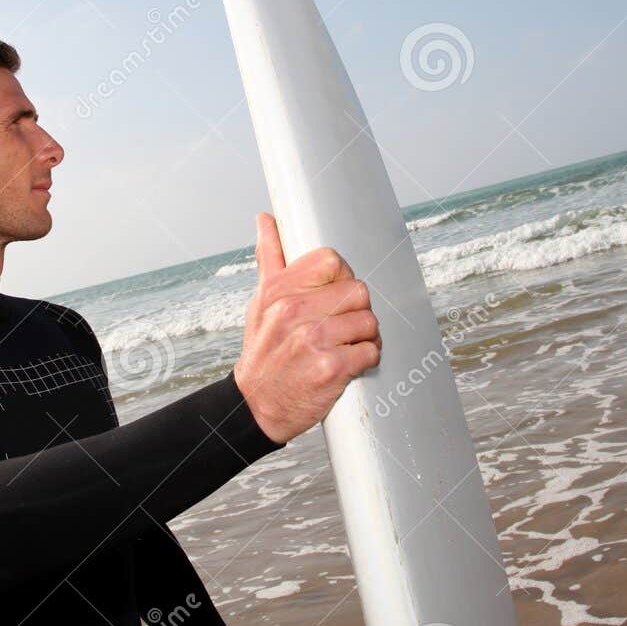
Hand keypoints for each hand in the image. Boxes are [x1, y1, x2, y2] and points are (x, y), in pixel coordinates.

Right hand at [232, 213, 381, 444]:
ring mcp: (313, 340)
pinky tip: (348, 364)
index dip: (342, 278)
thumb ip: (269, 259)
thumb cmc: (263, 352)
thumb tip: (265, 219)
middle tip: (341, 327)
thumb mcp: (260, 303)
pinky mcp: (330, 369)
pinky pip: (371, 351)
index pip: (332, 261)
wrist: (256, 406)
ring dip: (365, 337)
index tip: (334, 297)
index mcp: (279, 291)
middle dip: (355, 311)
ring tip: (345, 346)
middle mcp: (294, 312)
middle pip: (358, 291)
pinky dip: (366, 359)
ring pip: (369, 321)